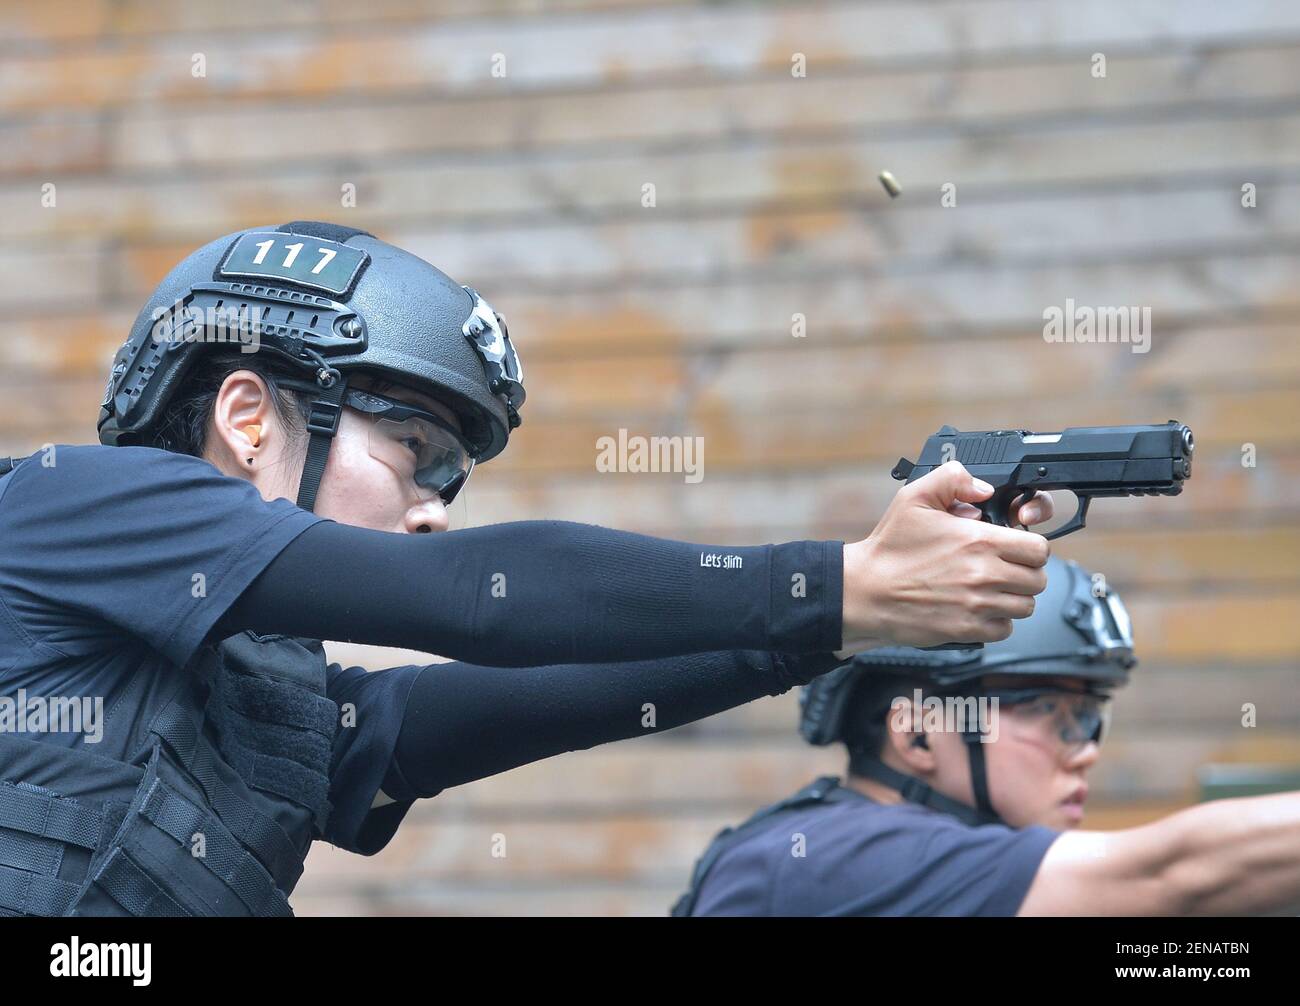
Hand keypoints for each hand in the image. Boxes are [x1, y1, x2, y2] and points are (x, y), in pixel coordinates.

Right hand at [837, 461, 1050, 654]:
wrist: (866, 591)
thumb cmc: (890, 549)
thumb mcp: (914, 498)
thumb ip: (953, 479)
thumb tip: (984, 489)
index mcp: (979, 540)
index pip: (1038, 549)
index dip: (1029, 548)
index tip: (1016, 549)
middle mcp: (984, 573)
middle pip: (1037, 580)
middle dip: (1024, 573)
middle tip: (1004, 569)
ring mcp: (977, 604)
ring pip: (1025, 606)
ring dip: (1013, 598)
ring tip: (990, 589)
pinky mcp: (968, 630)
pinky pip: (1004, 629)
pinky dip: (996, 622)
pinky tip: (977, 608)